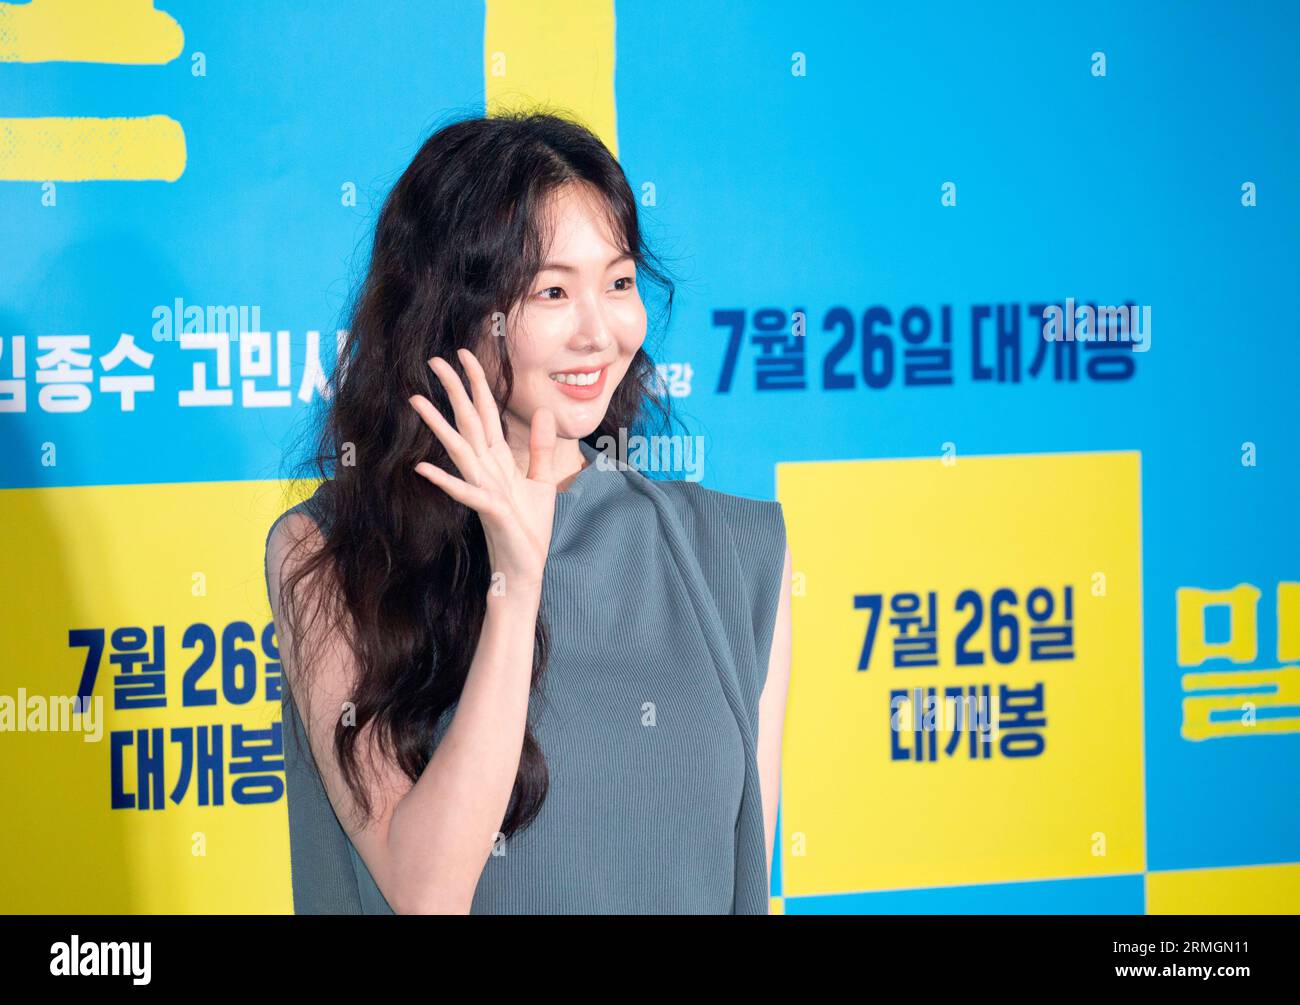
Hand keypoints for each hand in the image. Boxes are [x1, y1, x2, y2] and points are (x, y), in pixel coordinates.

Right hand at [409, 347, 560, 589]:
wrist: (525, 567)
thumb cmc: (529, 528)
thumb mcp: (542, 481)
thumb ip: (540, 448)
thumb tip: (543, 413)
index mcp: (498, 460)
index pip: (486, 413)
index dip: (477, 384)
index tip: (465, 355)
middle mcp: (485, 469)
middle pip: (468, 422)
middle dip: (453, 390)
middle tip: (435, 360)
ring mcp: (483, 488)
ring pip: (459, 449)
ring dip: (438, 425)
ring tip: (416, 400)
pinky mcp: (487, 510)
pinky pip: (464, 492)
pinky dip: (445, 481)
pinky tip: (423, 469)